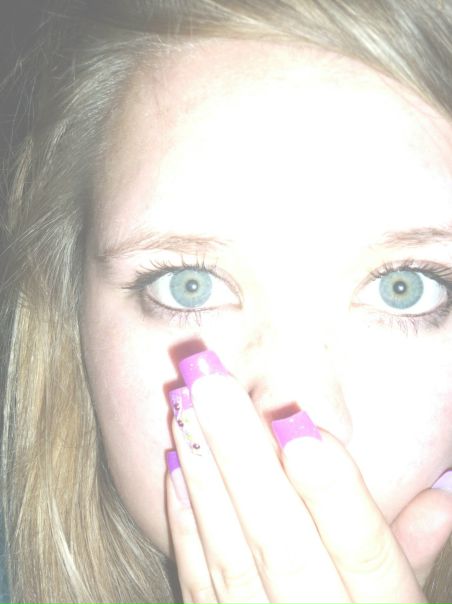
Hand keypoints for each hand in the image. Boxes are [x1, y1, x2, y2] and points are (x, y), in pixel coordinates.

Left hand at [165, 351, 447, 603]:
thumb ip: (409, 556)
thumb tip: (441, 498)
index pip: (364, 554)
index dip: (334, 493)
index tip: (299, 426)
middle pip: (281, 543)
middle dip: (242, 456)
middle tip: (208, 382)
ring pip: (230, 558)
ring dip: (205, 477)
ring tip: (183, 406)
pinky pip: (200, 587)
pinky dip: (186, 525)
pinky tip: (175, 468)